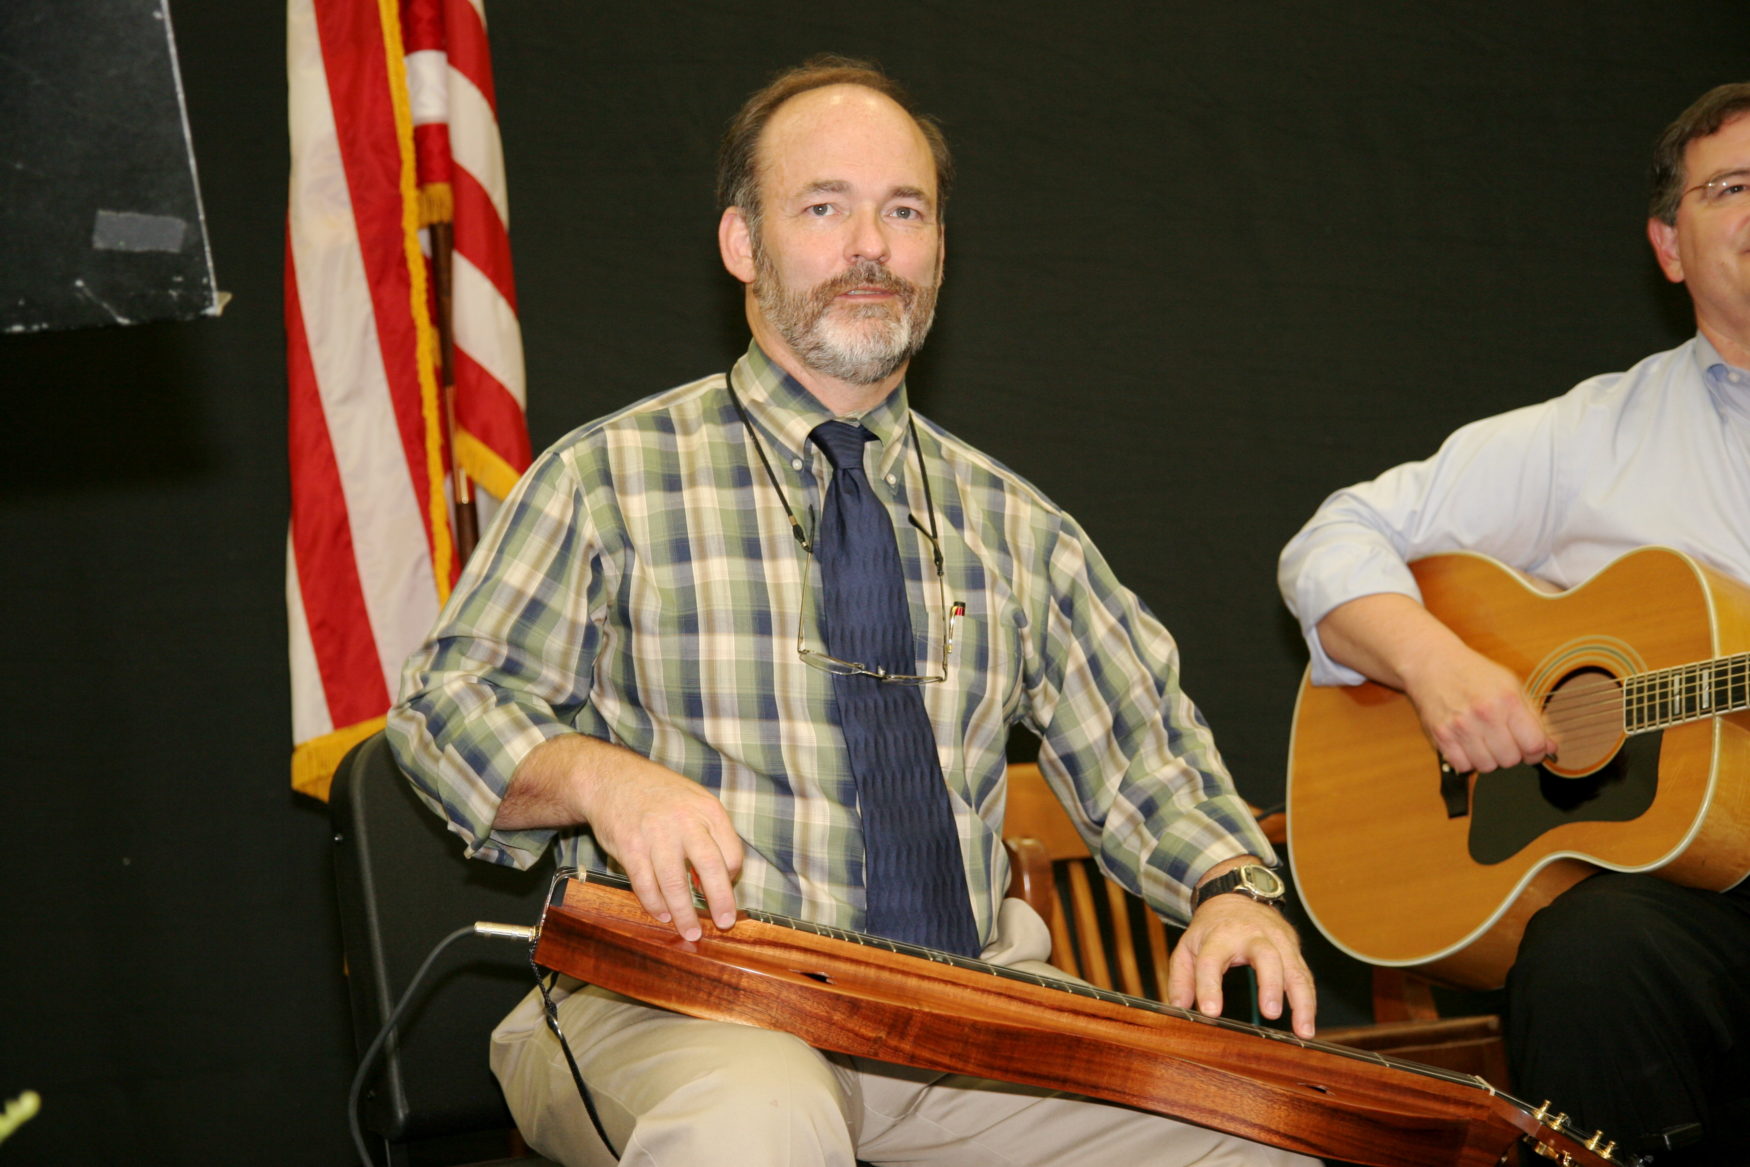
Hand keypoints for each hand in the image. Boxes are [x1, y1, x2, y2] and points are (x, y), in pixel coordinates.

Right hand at [497, 735, 742, 939]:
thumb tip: (722, 877)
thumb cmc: (660, 796)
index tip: (724, 891)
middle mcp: (685, 820)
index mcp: (708, 810)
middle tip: (723, 924)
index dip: (731, 878)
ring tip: (690, 931)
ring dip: (683, 912)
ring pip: (675, 883)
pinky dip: (654, 903)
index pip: (731, 853)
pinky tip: (661, 914)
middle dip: (719, 900)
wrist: (612, 779)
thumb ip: (711, 835)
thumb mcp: (695, 802)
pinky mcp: (630, 846)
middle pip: (710, 867)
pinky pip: (645, 883)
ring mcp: (656, 834)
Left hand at [1167, 892, 1315, 1037]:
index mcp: (1220, 935)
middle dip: (1270, 985)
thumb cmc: (1212, 928)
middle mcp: (1252, 935)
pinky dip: (1309, 1002)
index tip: (1210, 1012)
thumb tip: (1178, 1008)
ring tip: (1302, 1031)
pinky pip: (1305, 977)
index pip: (1212, 960)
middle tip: (1270, 1013)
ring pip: (1294, 969)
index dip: (1210, 986)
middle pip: (1266, 957)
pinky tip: (1308, 1025)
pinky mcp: (1293, 949)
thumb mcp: (1188, 946)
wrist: (1237, 898)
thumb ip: (1181, 977)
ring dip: (1302, 1002)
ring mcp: (1277, 940)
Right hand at [1401, 640, 1555, 774]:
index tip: (1531, 748)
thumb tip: (1551, 746)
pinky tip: (1467, 744)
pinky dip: (1467, 760)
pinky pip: (1463, 766)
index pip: (1534, 745)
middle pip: (1511, 759)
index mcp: (1507, 700)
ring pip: (1487, 767)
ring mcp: (1460, 727)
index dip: (1537, 751)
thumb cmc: (1474, 673)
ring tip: (1483, 740)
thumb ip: (1535, 717)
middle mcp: (1484, 714)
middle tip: (1504, 740)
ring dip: (1489, 758)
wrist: (1432, 663)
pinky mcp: (1440, 736)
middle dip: (1511, 753)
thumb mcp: (1512, 685)